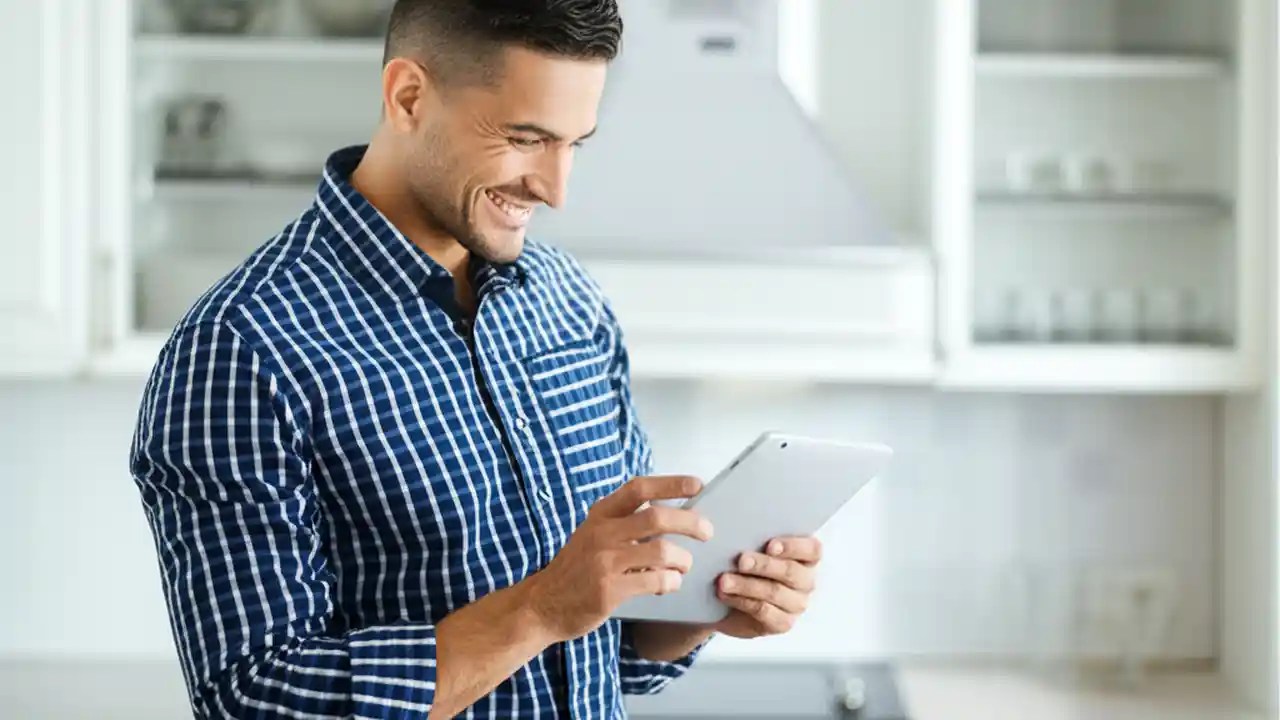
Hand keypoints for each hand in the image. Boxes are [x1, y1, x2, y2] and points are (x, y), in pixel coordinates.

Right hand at [524, 475, 712, 642]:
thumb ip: (625, 525)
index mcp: (600, 516)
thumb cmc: (576, 569)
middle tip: (707, 531)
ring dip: (683, 559)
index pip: (639, 489)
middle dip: (690, 522)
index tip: (697, 484)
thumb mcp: (593, 536)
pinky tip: (669, 584)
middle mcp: (602, 533)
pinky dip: (671, 582)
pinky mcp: (609, 590)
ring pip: (661, 551)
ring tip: (683, 567)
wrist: (543, 604)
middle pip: (657, 517)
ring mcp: (604, 561)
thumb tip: (672, 518)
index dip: (671, 483)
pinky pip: (655, 580)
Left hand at [711, 536, 820, 638]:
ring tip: (724, 580)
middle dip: (764, 565)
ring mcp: (796, 604)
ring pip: (774, 592)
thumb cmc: (745, 567)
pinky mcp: (782, 623)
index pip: (812, 550)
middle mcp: (805, 580)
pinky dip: (741, 601)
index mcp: (805, 557)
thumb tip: (730, 526)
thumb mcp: (751, 548)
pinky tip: (725, 594)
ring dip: (746, 585)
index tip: (770, 545)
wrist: (729, 602)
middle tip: (741, 560)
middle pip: (791, 571)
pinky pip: (763, 611)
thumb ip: (753, 537)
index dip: (793, 546)